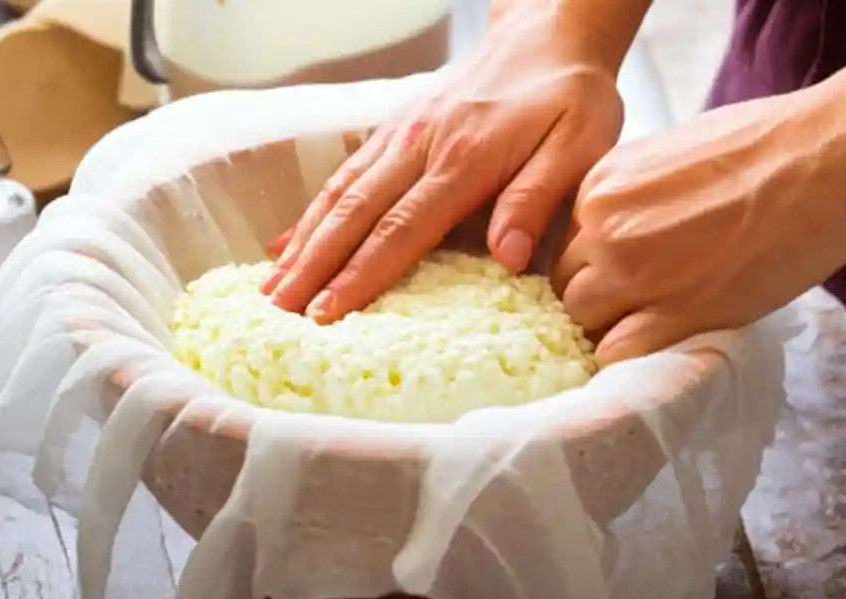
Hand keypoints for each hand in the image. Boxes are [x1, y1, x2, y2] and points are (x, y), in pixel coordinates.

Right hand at [261, 8, 628, 323]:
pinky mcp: (392, 130)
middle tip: (277, 312)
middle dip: (312, 267)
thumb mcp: (580, 145)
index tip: (327, 313)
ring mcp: (399, 136)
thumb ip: (537, 198)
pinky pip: (342, 176)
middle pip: (353, 215)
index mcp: (462, 159)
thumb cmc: (570, 98)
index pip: (400, 228)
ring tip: (270, 288)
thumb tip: (504, 258)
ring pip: (338, 195)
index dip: (361, 274)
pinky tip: (286, 242)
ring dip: (302, 244)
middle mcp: (418, 146)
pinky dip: (310, 214)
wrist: (548, 35)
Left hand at [553, 77, 845, 366]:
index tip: (617, 269)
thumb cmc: (761, 148)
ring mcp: (634, 274)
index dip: (590, 262)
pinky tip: (656, 342)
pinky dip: (626, 355)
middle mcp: (604, 230)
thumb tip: (615, 227)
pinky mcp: (673, 313)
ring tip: (650, 319)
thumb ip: (628, 197)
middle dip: (593, 294)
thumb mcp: (665, 156)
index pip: (566, 243)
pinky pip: (615, 352)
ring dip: (608, 325)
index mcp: (599, 189)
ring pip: (582, 319)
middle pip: (566, 282)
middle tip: (633, 299)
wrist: (820, 164)